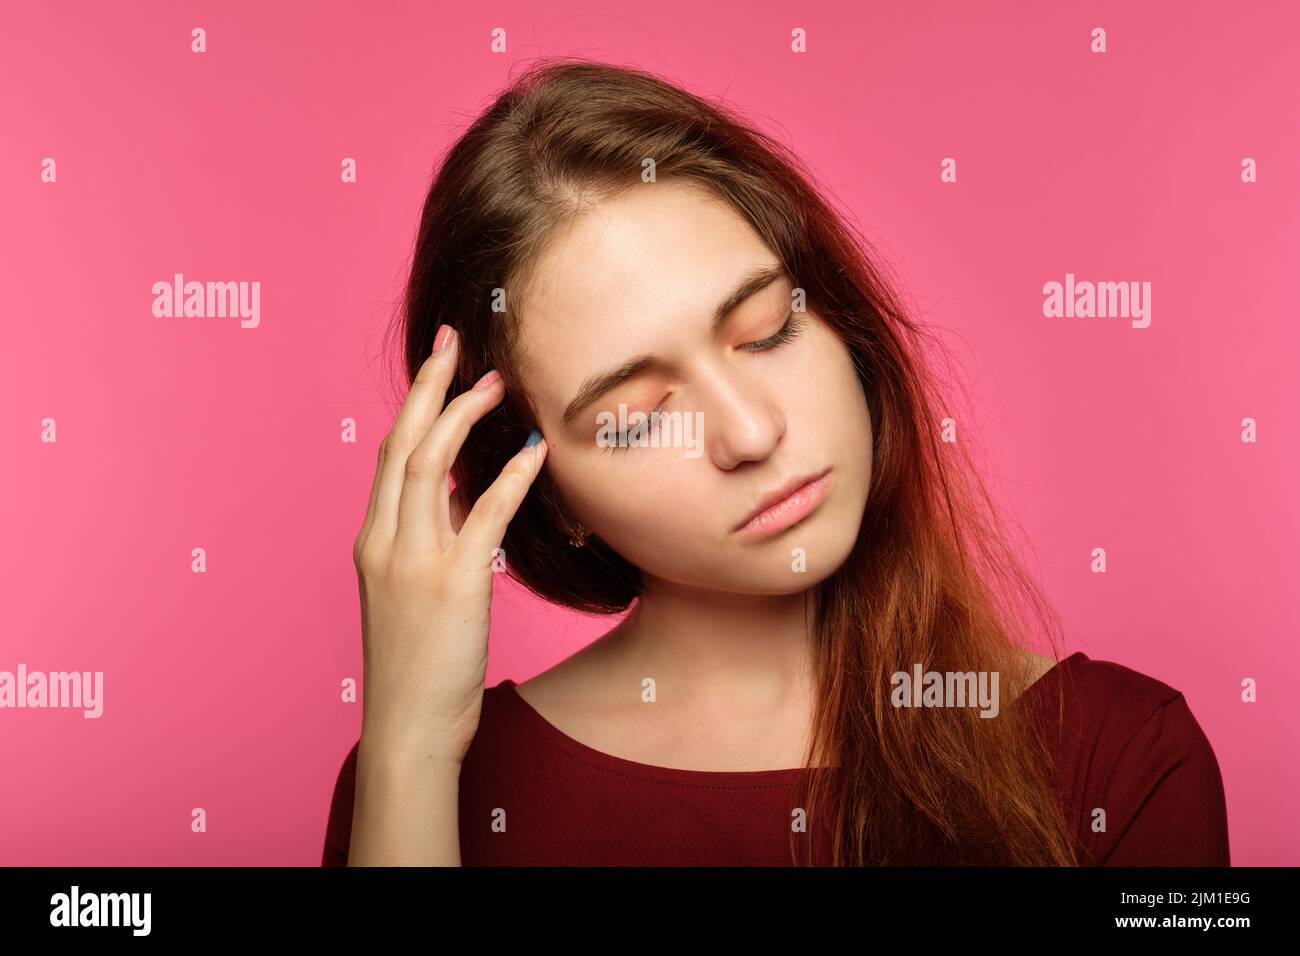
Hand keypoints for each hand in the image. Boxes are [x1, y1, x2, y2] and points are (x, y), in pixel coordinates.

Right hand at [351, 325, 546, 762]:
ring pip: (430, 466)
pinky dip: (509, 475)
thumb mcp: (410, 597)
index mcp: (373, 542)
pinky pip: (483, 513)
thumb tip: (464, 505)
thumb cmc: (417, 668)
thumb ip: (428, 546)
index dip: (414, 404)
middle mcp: (386, 542)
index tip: (437, 364)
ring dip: (465, 416)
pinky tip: (533, 448)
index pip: (390, 456)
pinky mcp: (453, 584)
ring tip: (498, 384)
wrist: (409, 729)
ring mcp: (414, 561)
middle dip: (429, 387)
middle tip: (458, 344)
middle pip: (402, 444)